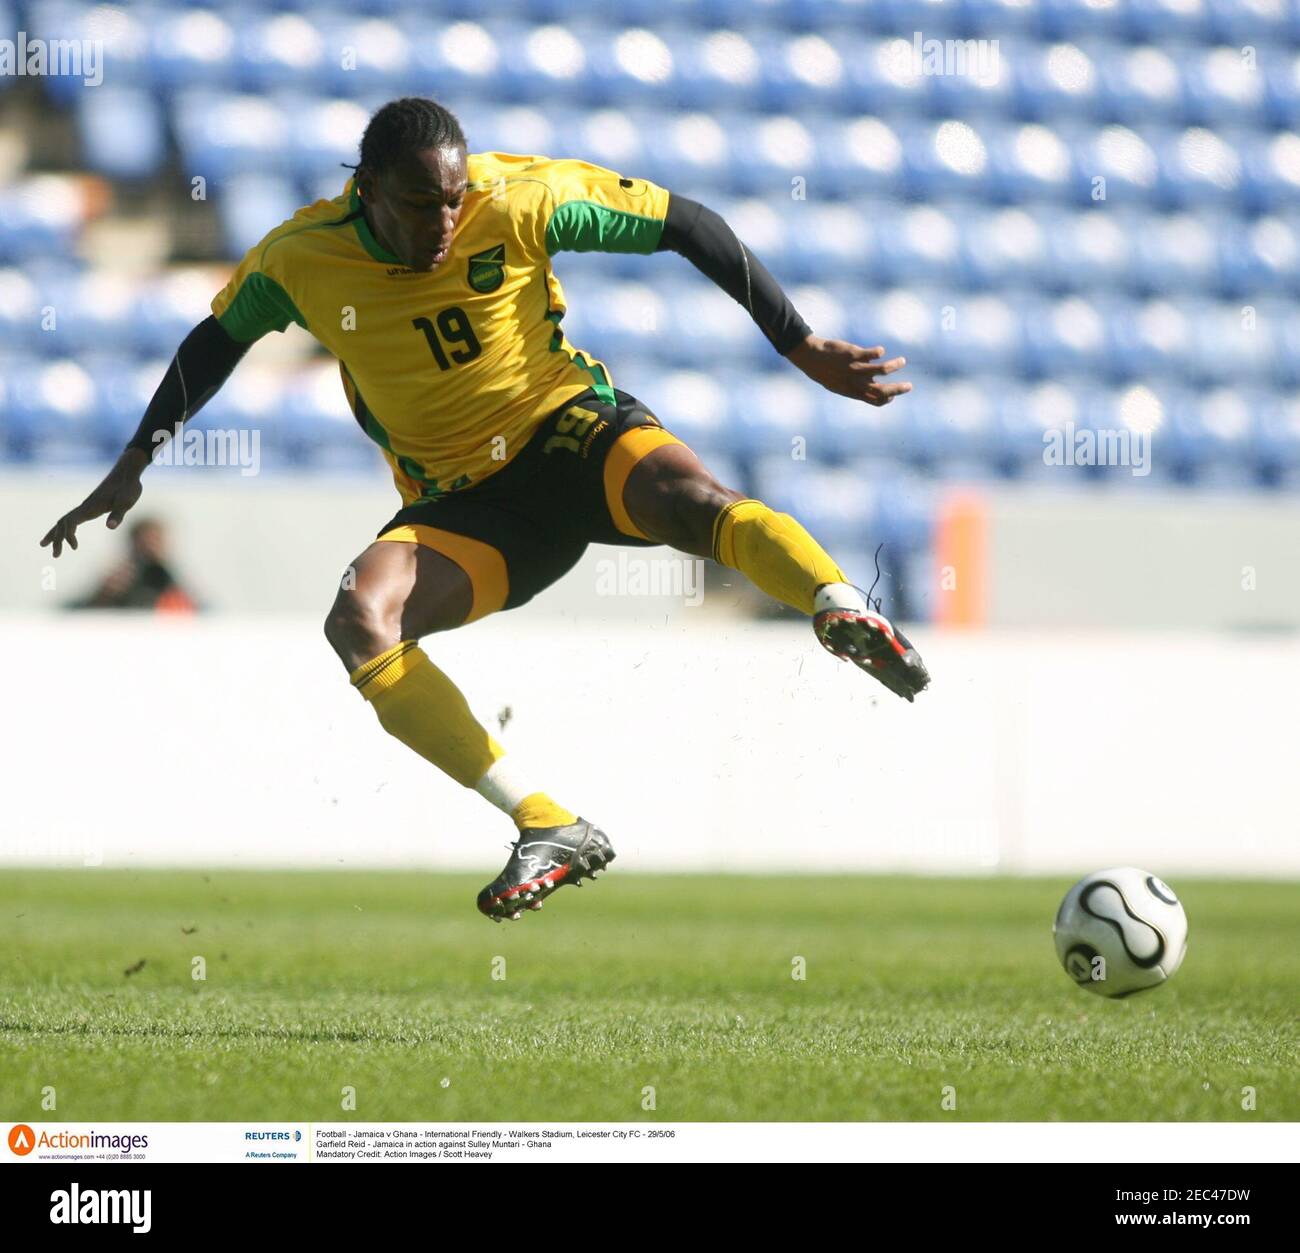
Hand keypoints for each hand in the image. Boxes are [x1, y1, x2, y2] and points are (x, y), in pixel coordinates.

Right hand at [40, 447, 149, 557]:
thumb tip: (110, 527)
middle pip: (63, 523)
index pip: (71, 522)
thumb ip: (118, 514)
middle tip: (55, 556)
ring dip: (56, 533)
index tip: (73, 548)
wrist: (127, 473)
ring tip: (45, 545)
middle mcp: (84, 506)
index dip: (68, 535)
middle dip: (57, 539)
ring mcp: (86, 506)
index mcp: (90, 507)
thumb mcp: (126, 502)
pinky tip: (67, 535)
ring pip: (65, 520)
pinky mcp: (91, 506)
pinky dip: (66, 527)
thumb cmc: (128, 487)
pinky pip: (73, 518)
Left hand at [786, 335, 911, 406]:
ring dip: (895, 366)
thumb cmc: (826, 372)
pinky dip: (879, 352)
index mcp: (854, 392)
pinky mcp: (854, 354)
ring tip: (902, 361)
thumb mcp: (840, 385)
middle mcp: (857, 382)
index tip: (893, 394)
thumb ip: (856, 386)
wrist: (811, 358)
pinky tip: (880, 351)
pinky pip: (872, 354)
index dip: (887, 399)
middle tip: (909, 386)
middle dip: (898, 389)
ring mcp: (856, 369)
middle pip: (883, 390)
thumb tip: (871, 385)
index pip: (876, 401)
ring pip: (882, 370)